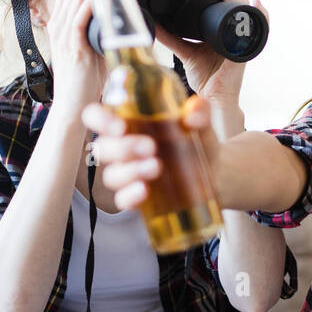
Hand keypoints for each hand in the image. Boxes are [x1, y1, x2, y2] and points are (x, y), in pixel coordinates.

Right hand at [44, 0, 106, 114]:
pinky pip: (80, 17)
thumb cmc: (83, 83)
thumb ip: (98, 36)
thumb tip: (119, 25)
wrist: (72, 106)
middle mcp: (58, 27)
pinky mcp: (73, 48)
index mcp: (59, 26)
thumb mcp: (89, 52)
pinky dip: (94, 3)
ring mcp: (63, 37)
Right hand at [82, 96, 218, 210]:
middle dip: (123, 148)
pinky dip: (130, 196)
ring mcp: (128, 175)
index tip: (120, 126)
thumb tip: (193, 112)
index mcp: (127, 123)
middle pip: (102, 148)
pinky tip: (144, 190)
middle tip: (151, 147)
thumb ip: (198, 112)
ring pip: (111, 175)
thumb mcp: (201, 123)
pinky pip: (123, 200)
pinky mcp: (138, 198)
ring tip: (156, 166)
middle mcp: (122, 148)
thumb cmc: (196, 140)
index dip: (99, 120)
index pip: (96, 117)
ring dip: (130, 171)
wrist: (216, 171)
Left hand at [155, 0, 267, 113]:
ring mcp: (242, 34)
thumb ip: (171, 37)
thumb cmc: (206, 77)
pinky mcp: (246, 46)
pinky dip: (262, 13)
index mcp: (220, 24)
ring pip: (241, 2)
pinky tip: (257, 1)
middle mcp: (233, 25)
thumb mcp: (184, 52)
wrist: (212, 98)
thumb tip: (153, 23)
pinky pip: (260, 26)